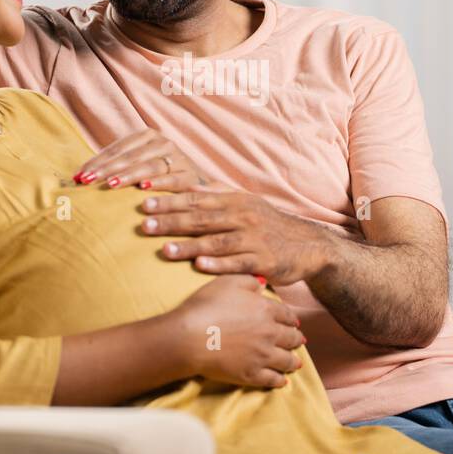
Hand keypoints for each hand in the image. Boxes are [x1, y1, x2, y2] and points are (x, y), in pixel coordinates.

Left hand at [75, 128, 210, 191]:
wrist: (196, 183)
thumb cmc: (159, 174)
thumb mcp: (138, 164)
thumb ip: (113, 166)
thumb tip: (77, 176)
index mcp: (148, 136)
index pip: (117, 148)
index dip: (97, 161)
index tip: (78, 176)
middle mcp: (163, 143)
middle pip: (130, 157)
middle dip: (106, 170)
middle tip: (87, 181)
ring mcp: (178, 158)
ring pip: (149, 166)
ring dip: (128, 176)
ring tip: (111, 184)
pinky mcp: (190, 175)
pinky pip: (172, 180)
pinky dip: (158, 183)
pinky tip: (143, 188)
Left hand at [141, 191, 333, 284]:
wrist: (309, 245)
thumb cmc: (269, 225)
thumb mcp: (246, 203)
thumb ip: (217, 196)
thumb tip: (187, 187)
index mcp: (235, 201)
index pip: (196, 198)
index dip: (169, 200)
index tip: (144, 201)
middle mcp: (243, 217)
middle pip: (201, 218)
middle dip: (171, 221)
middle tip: (145, 225)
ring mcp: (254, 239)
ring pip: (216, 241)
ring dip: (189, 246)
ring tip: (165, 250)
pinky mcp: (264, 261)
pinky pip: (238, 263)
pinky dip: (219, 264)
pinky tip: (200, 266)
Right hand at [169, 275, 305, 387]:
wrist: (190, 337)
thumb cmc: (206, 306)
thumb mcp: (227, 282)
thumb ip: (249, 280)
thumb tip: (262, 283)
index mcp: (265, 310)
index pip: (287, 315)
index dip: (291, 319)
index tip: (295, 323)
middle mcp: (269, 333)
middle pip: (290, 338)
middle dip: (296, 339)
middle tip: (299, 341)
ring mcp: (262, 356)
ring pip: (286, 360)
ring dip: (293, 361)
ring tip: (296, 363)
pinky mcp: (252, 375)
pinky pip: (273, 379)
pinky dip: (280, 380)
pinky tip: (282, 381)